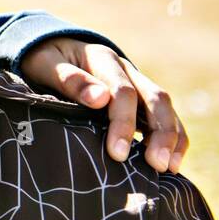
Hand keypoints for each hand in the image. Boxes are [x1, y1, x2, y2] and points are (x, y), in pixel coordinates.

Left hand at [19, 39, 187, 172]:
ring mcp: (137, 85)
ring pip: (165, 109)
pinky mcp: (140, 100)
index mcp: (103, 60)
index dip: (123, 122)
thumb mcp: (46, 64)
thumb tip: (100, 98)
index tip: (117, 153)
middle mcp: (127, 71)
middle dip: (160, 133)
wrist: (51, 52)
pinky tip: (171, 163)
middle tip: (157, 164)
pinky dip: (173, 138)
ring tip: (169, 168)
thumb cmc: (45, 62)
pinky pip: (165, 117)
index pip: (122, 92)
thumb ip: (69, 79)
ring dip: (172, 138)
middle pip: (155, 99)